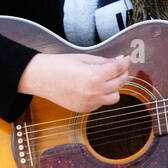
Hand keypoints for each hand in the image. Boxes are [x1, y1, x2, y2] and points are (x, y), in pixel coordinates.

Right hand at [18, 51, 132, 112]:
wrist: (41, 78)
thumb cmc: (60, 65)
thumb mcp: (84, 58)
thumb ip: (103, 62)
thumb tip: (118, 62)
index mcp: (95, 76)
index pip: (118, 69)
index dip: (124, 62)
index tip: (126, 58)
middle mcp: (94, 92)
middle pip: (120, 83)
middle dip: (122, 73)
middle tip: (119, 66)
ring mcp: (89, 103)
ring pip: (114, 97)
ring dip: (114, 87)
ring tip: (107, 79)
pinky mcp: (84, 109)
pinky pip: (101, 103)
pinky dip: (102, 95)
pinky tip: (94, 87)